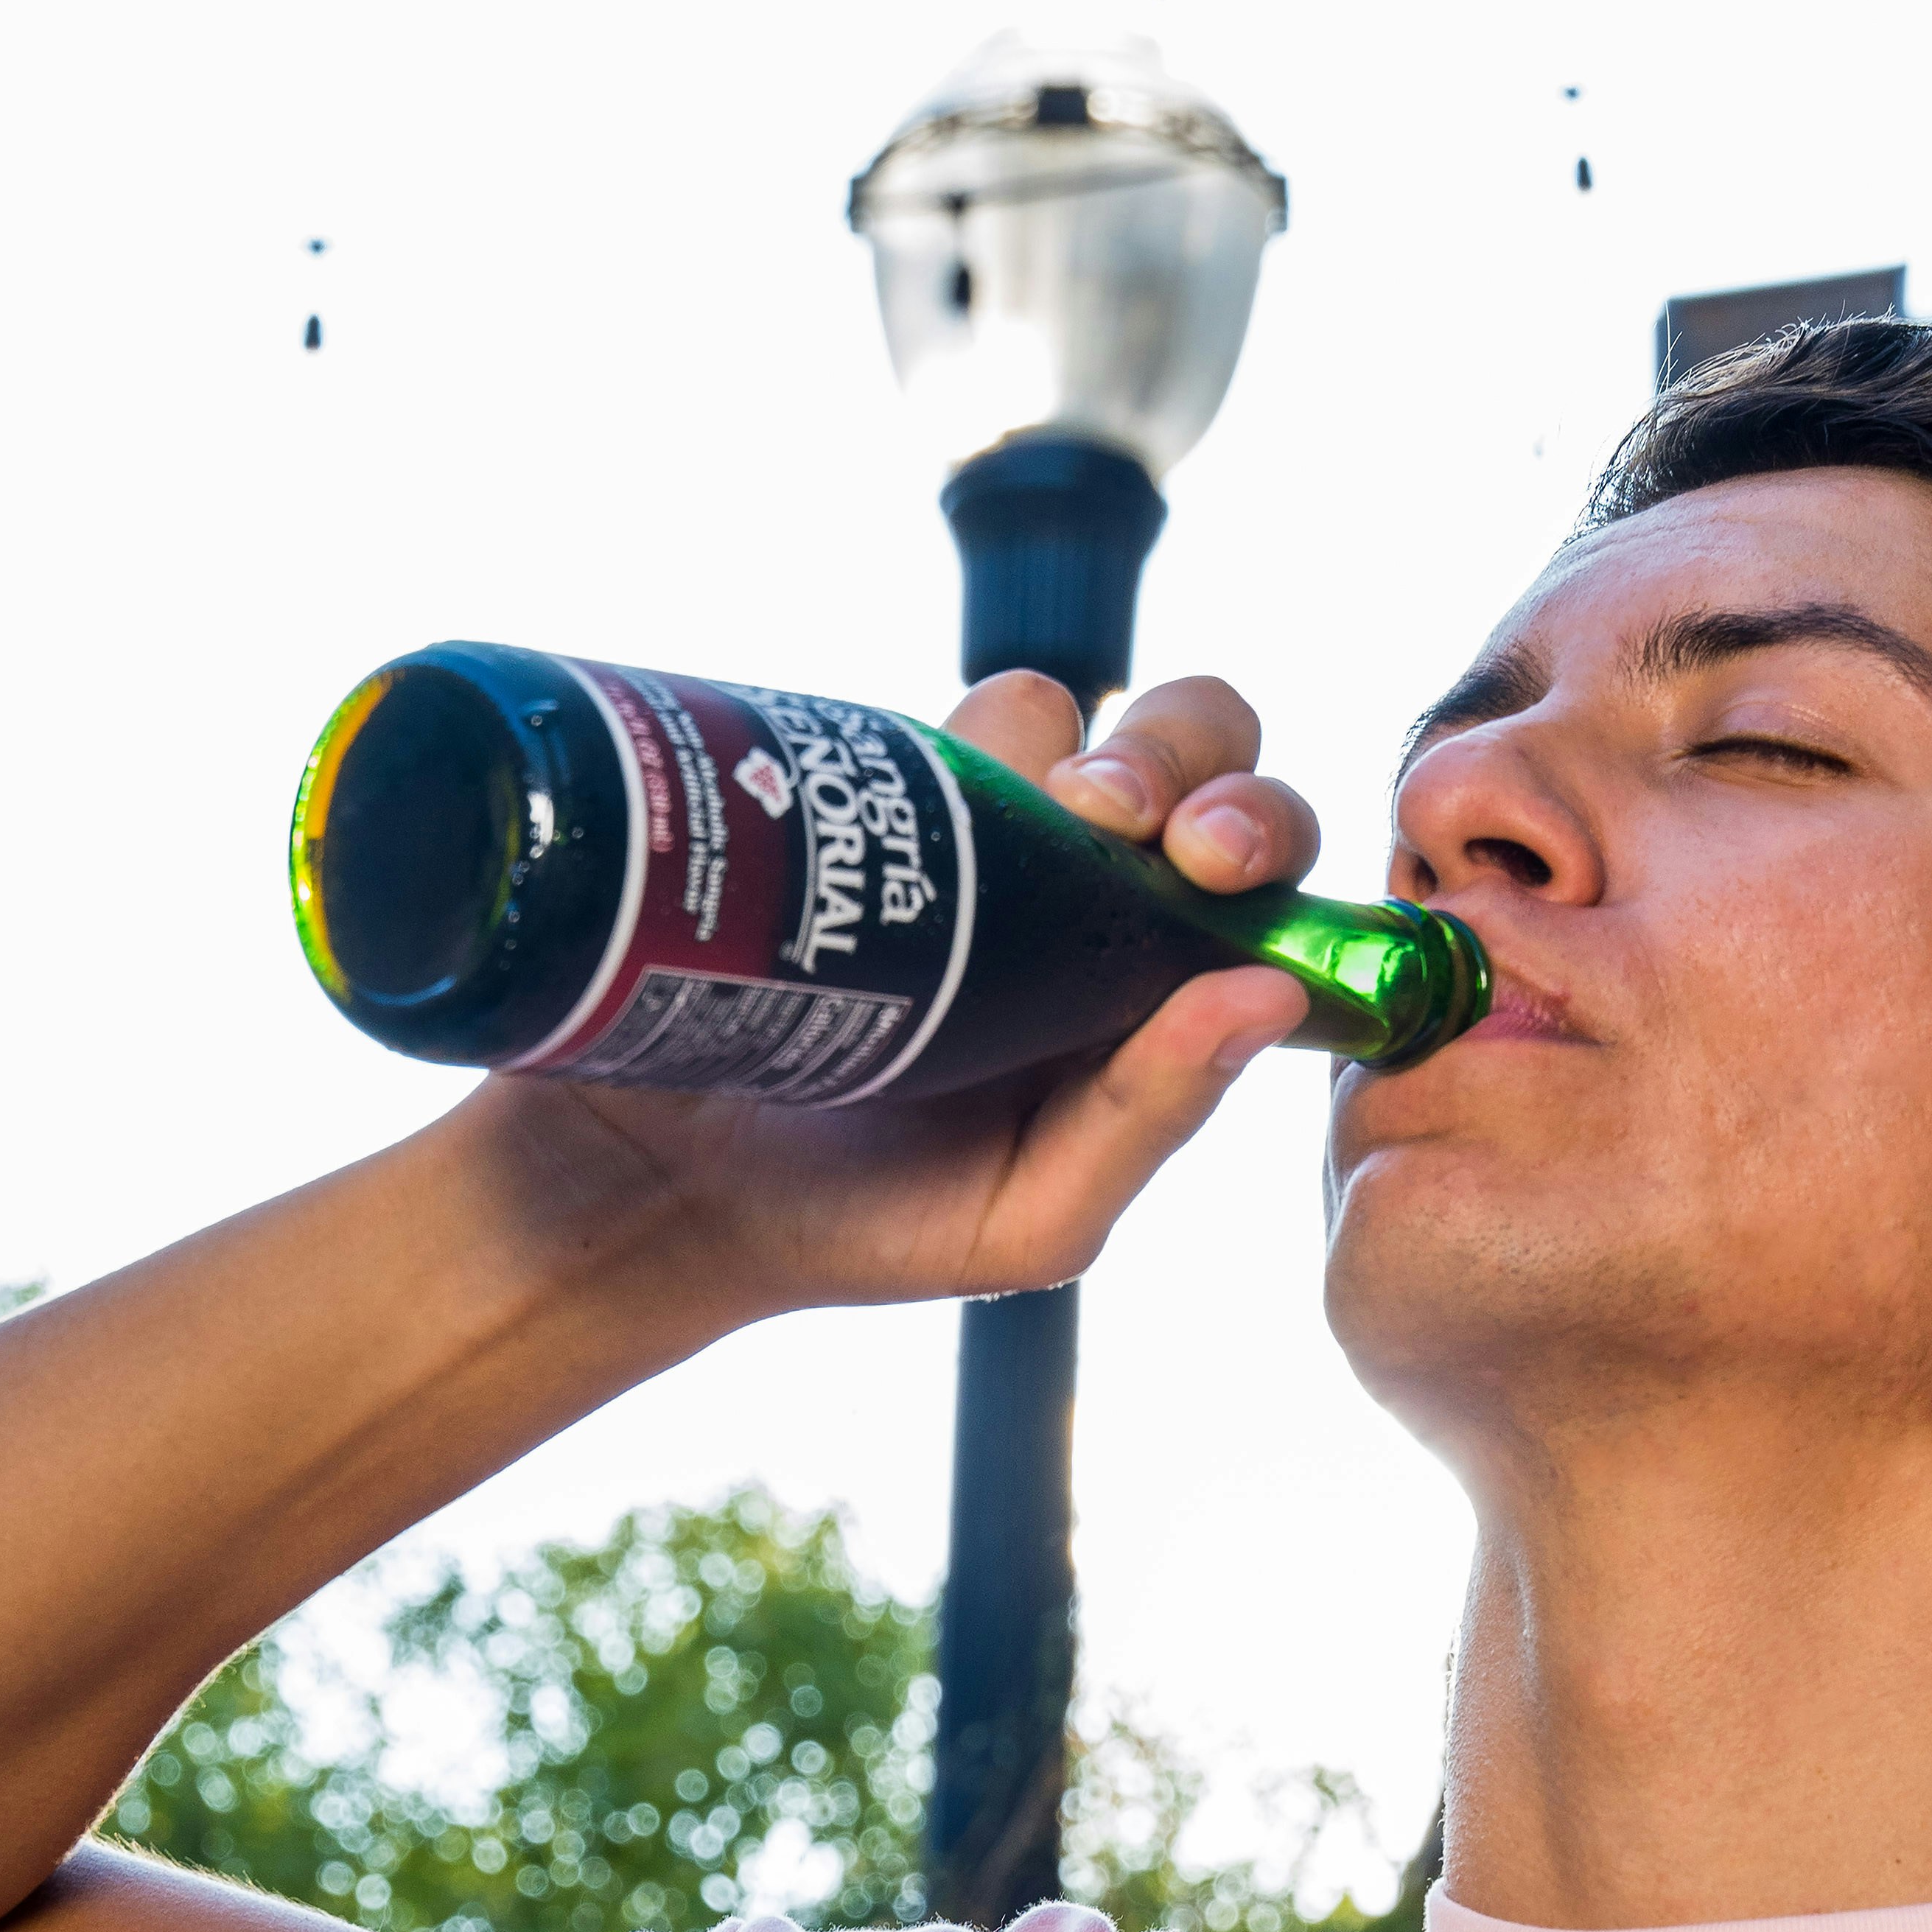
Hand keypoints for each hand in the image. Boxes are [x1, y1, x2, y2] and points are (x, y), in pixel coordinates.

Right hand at [470, 665, 1322, 1325]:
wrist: (664, 1180)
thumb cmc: (871, 1222)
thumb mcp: (1035, 1215)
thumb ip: (1154, 1114)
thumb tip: (1267, 994)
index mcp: (1148, 990)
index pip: (1260, 874)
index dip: (1260, 842)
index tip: (1208, 866)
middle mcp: (1081, 891)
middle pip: (1191, 749)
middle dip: (1182, 756)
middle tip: (1127, 821)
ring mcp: (975, 827)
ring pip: (1069, 709)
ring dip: (1072, 737)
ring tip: (1028, 813)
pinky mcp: (874, 788)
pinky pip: (939, 718)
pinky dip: (954, 733)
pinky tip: (910, 807)